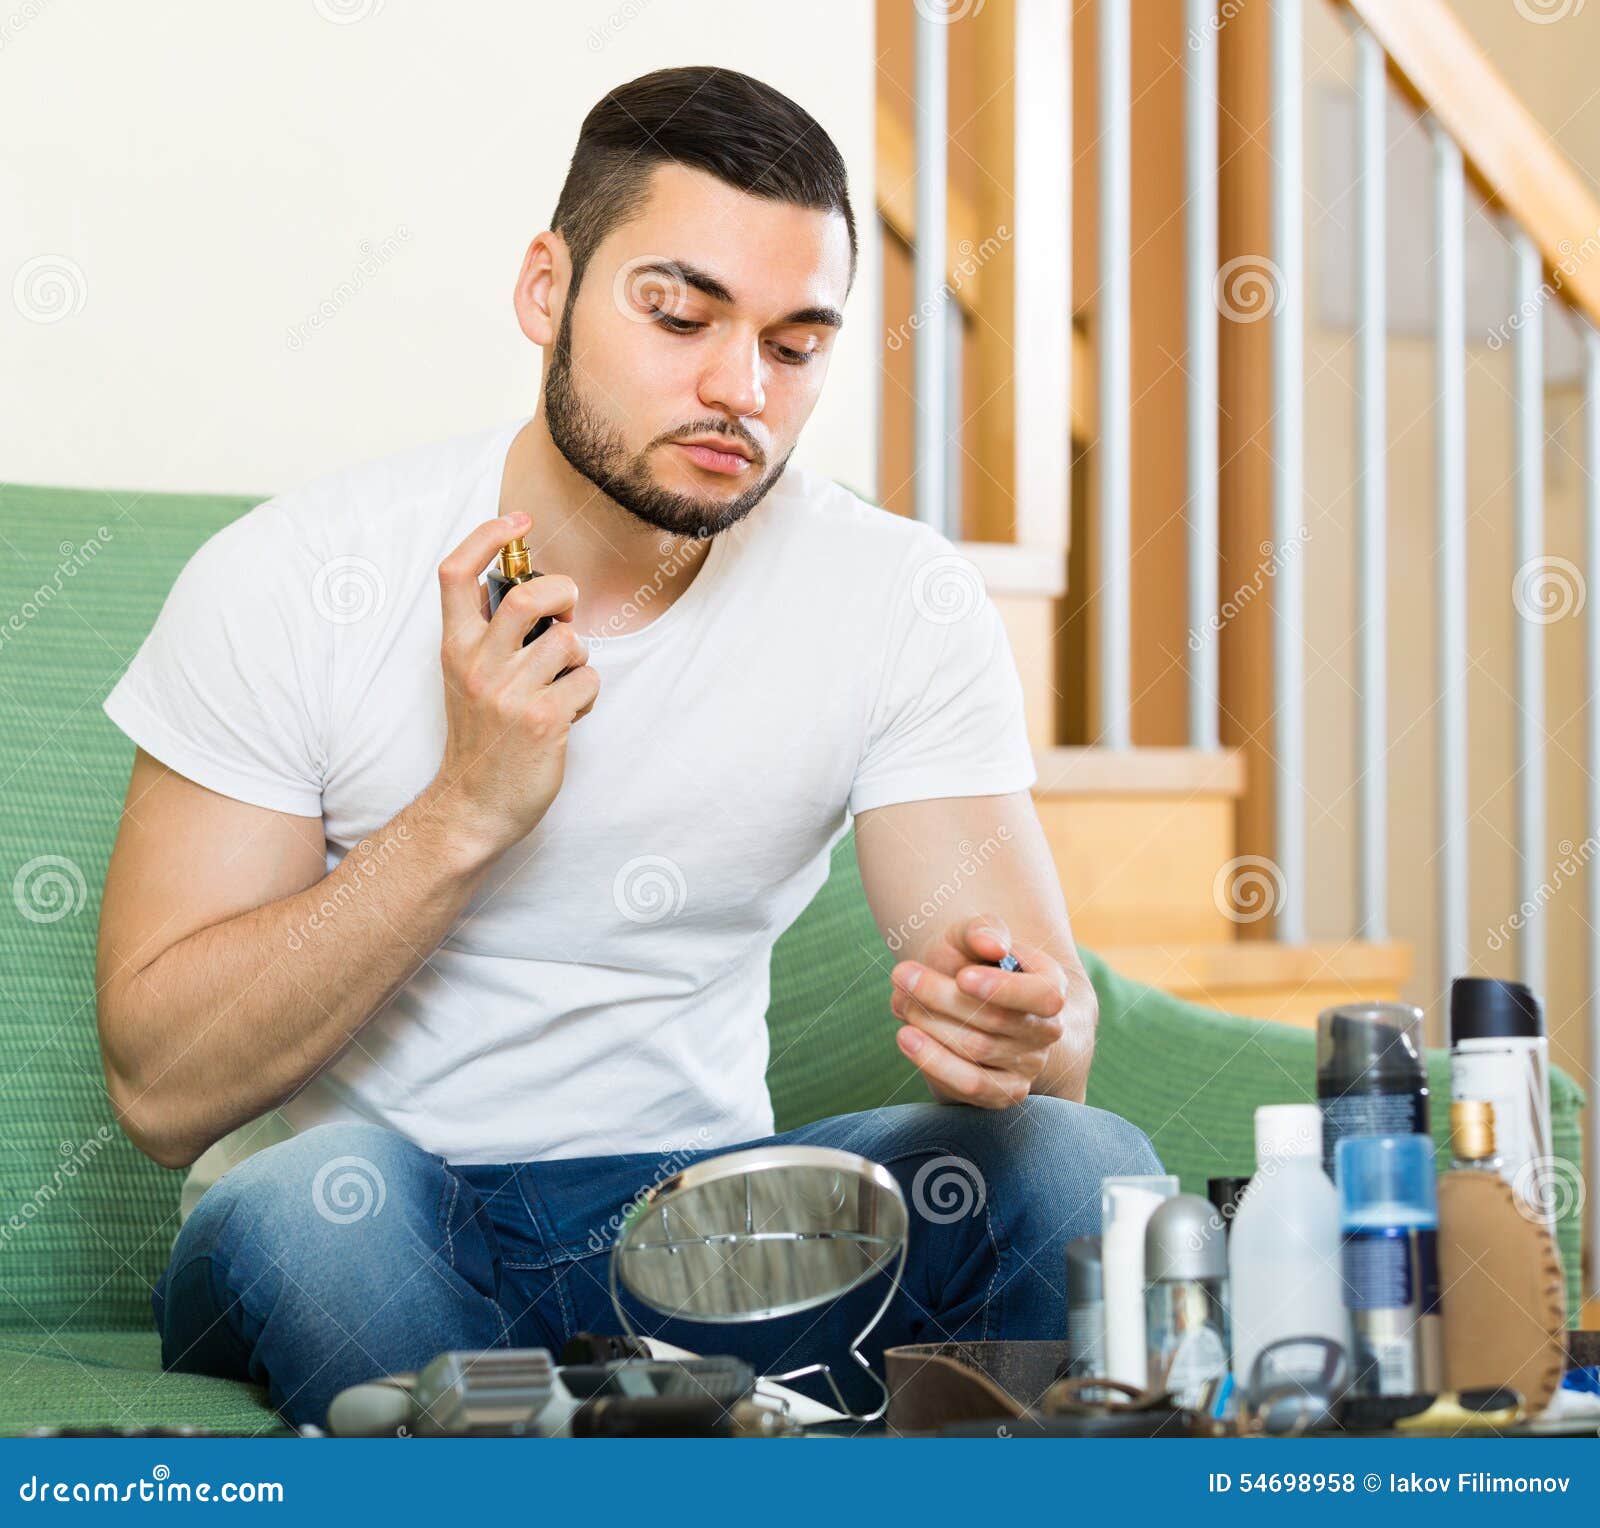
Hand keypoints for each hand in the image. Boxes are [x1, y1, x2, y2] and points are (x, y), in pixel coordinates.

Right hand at [428, 511, 599, 857]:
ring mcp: (510, 693)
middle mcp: (479, 665)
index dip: (487, 536)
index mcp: (455, 648)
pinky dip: (586, 693)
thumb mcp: (463, 677)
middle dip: (563, 593)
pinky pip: (587, 680)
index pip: (456, 574)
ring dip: (578, 658)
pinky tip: (569, 712)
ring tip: (563, 682)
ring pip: (570, 640)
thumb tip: (510, 581)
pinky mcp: (543, 720)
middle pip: (531, 595)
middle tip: (565, 615)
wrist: (473, 805)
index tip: (517, 519)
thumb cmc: (480, 737)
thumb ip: (483, 632)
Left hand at [889, 914, 1067, 1107]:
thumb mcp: (968, 937)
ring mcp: (1028, 1065)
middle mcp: (1047, 1030)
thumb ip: (981, 930)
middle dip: (940, 997)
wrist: (952, 999)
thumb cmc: (965, 962)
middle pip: (997, 1021)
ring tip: (899, 1002)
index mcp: (1051, 985)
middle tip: (902, 975)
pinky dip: (934, 1063)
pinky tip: (907, 1037)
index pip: (1043, 996)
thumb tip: (993, 945)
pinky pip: (971, 1086)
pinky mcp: (1003, 1093)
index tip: (962, 977)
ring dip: (930, 1025)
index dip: (1004, 990)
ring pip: (978, 1052)